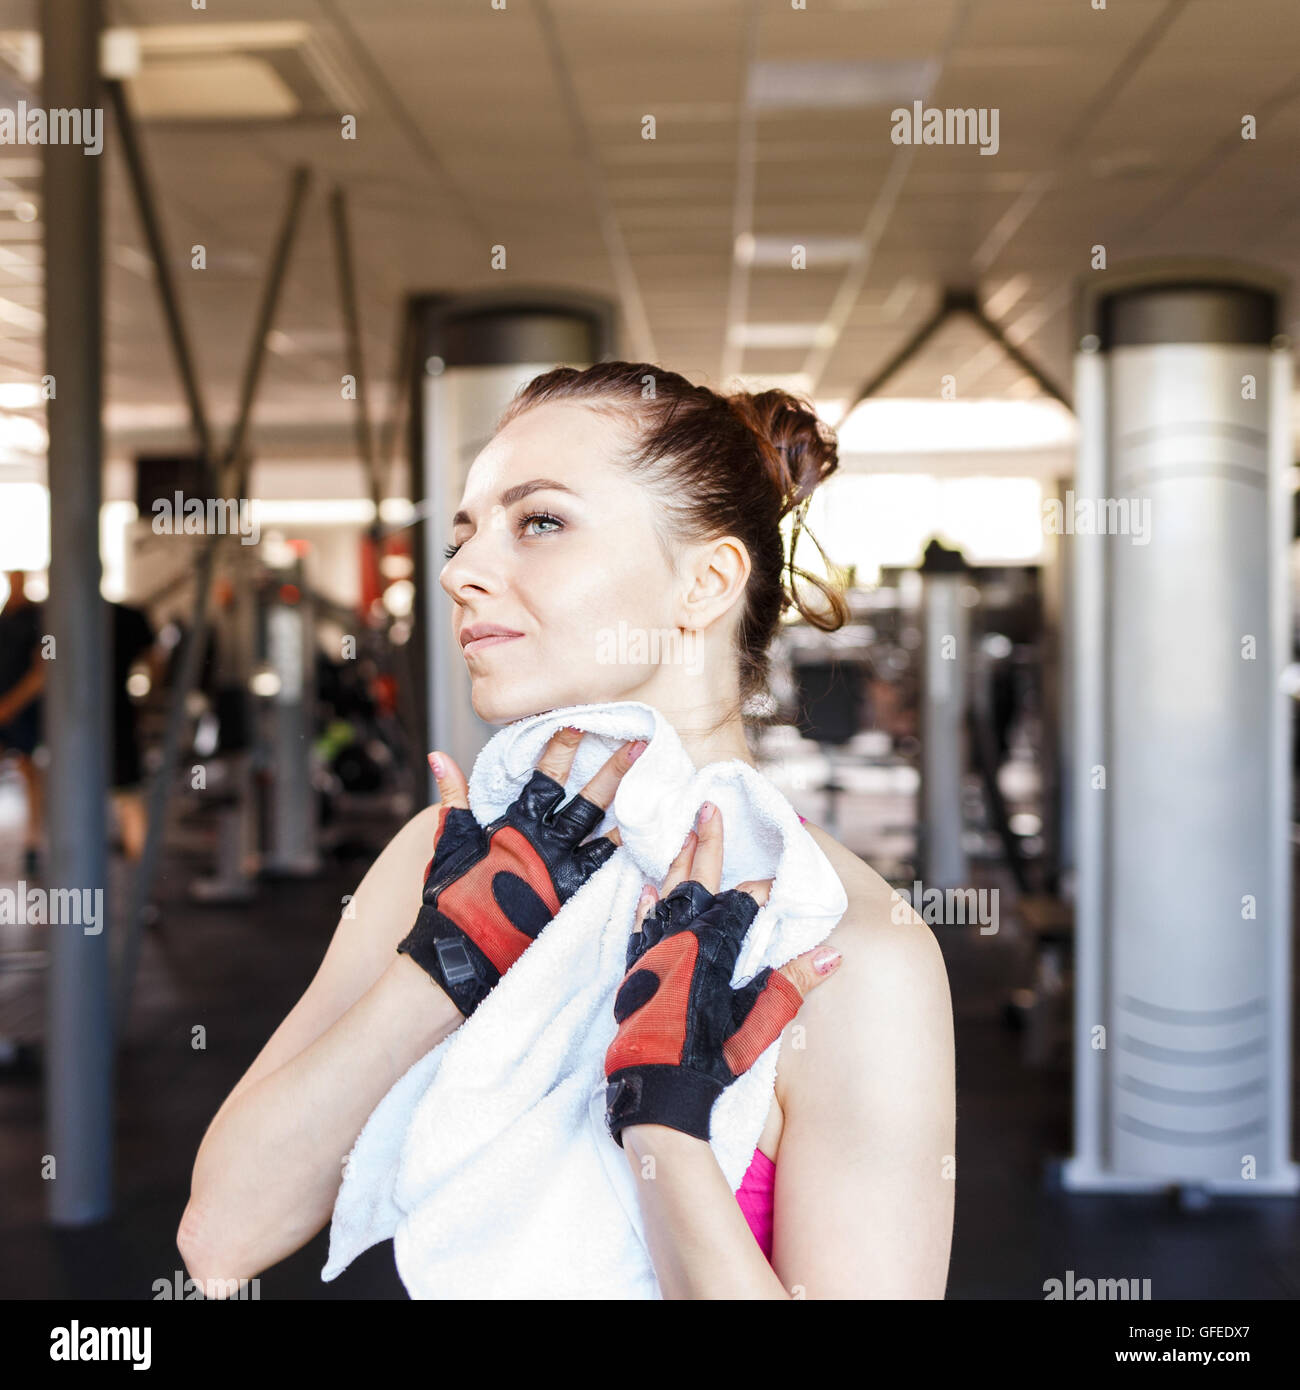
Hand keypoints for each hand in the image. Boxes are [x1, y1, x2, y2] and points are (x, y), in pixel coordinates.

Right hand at [397, 726, 643, 1017]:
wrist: (456, 956)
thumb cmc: (451, 898)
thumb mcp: (450, 842)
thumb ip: (453, 797)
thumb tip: (440, 755)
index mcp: (516, 828)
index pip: (545, 779)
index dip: (562, 749)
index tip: (582, 721)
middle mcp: (545, 849)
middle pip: (587, 803)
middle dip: (613, 772)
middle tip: (640, 745)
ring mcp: (562, 879)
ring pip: (605, 841)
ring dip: (629, 818)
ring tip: (657, 795)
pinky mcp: (572, 908)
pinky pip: (606, 882)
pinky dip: (625, 866)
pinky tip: (648, 853)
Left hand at [603, 799, 842, 1147]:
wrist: (658, 1089)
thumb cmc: (713, 1056)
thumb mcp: (762, 1019)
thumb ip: (795, 982)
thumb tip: (835, 954)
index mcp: (714, 943)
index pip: (743, 899)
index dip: (763, 889)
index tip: (778, 885)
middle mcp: (681, 937)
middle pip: (698, 876)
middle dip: (707, 839)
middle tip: (709, 804)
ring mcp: (653, 951)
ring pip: (666, 892)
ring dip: (676, 860)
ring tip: (682, 833)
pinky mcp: (636, 969)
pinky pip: (640, 922)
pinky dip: (646, 901)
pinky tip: (647, 887)